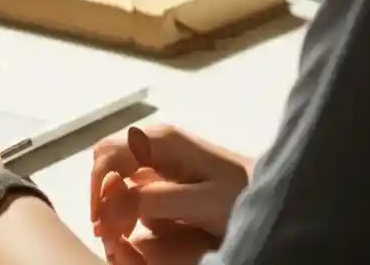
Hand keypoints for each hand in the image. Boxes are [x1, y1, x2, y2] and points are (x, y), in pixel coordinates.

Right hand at [91, 125, 251, 260]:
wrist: (271, 192)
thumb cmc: (238, 195)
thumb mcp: (198, 201)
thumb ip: (152, 200)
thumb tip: (108, 207)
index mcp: (161, 139)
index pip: (107, 155)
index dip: (98, 190)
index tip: (101, 225)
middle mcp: (155, 139)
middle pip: (105, 159)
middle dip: (102, 194)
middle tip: (110, 230)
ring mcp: (159, 153)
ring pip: (116, 171)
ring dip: (113, 201)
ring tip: (123, 231)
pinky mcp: (166, 168)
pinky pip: (133, 182)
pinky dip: (128, 203)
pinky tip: (139, 222)